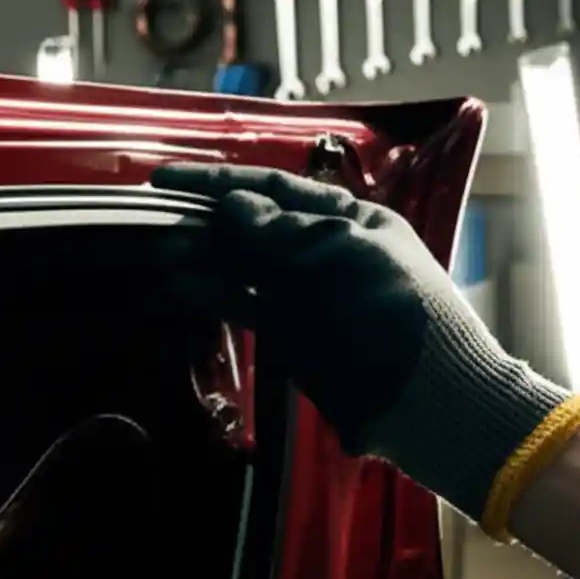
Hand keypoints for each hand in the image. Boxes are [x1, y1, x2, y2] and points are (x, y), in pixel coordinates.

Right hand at [153, 163, 569, 522]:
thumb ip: (275, 231)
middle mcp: (324, 249)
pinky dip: (214, 293)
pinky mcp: (293, 333)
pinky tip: (180, 286)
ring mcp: (307, 293)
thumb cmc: (387, 312)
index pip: (273, 188)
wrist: (425, 399)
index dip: (217, 182)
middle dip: (203, 221)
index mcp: (348, 219)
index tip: (165, 179)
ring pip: (243, 265)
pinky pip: (246, 303)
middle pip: (252, 225)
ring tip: (157, 253)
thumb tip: (231, 205)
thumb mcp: (333, 257)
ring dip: (202, 257)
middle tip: (154, 221)